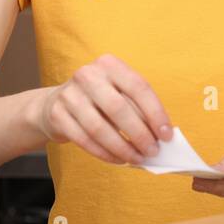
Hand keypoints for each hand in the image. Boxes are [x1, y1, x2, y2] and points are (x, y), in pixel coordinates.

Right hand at [33, 54, 172, 165]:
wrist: (56, 104)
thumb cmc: (98, 100)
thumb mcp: (118, 93)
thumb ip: (138, 109)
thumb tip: (160, 135)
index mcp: (109, 64)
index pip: (138, 87)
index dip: (155, 113)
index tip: (167, 135)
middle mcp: (88, 75)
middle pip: (119, 109)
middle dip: (139, 134)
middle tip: (153, 151)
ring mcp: (69, 95)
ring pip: (100, 128)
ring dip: (122, 148)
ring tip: (137, 159)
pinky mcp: (57, 115)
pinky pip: (85, 140)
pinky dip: (105, 154)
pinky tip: (119, 160)